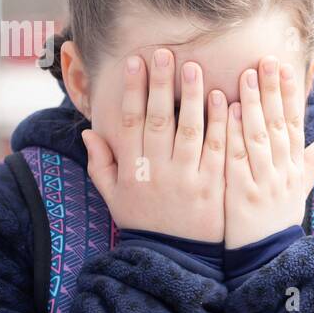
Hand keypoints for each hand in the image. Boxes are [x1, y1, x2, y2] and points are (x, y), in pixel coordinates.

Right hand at [81, 50, 227, 241]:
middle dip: (160, 84)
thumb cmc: (145, 224)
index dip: (131, 90)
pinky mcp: (213, 186)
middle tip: (164, 52)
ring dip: (191, 96)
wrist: (176, 260)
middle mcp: (158, 170)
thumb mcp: (115, 198)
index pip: (130, 121)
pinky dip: (221, 124)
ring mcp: (187, 177)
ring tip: (193, 67)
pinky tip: (225, 100)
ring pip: (189, 130)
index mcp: (132, 169)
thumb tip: (88, 132)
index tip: (134, 61)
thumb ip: (101, 165)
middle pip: (158, 118)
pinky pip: (217, 149)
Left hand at [225, 55, 313, 248]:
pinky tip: (226, 110)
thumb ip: (313, 162)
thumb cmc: (279, 222)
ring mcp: (264, 182)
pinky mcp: (242, 194)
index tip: (286, 67)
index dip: (291, 95)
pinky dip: (233, 132)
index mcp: (295, 168)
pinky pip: (237, 158)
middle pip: (278, 124)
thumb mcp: (300, 192)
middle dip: (273, 90)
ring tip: (246, 75)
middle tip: (266, 60)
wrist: (266, 260)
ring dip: (253, 104)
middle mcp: (282, 172)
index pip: (295, 124)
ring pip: (259, 136)